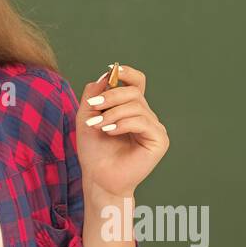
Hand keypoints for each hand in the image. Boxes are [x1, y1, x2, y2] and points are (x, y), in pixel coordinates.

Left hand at [74, 63, 168, 198]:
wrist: (98, 177)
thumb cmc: (94, 150)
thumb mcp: (86, 116)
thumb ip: (93, 94)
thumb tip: (107, 74)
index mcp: (131, 109)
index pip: (137, 82)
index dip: (127, 72)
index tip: (113, 69)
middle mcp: (146, 116)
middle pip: (134, 92)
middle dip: (111, 96)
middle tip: (93, 106)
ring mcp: (154, 128)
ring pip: (137, 106)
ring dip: (113, 113)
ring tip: (98, 126)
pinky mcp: (159, 140)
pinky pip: (143, 122)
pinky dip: (123, 124)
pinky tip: (110, 132)